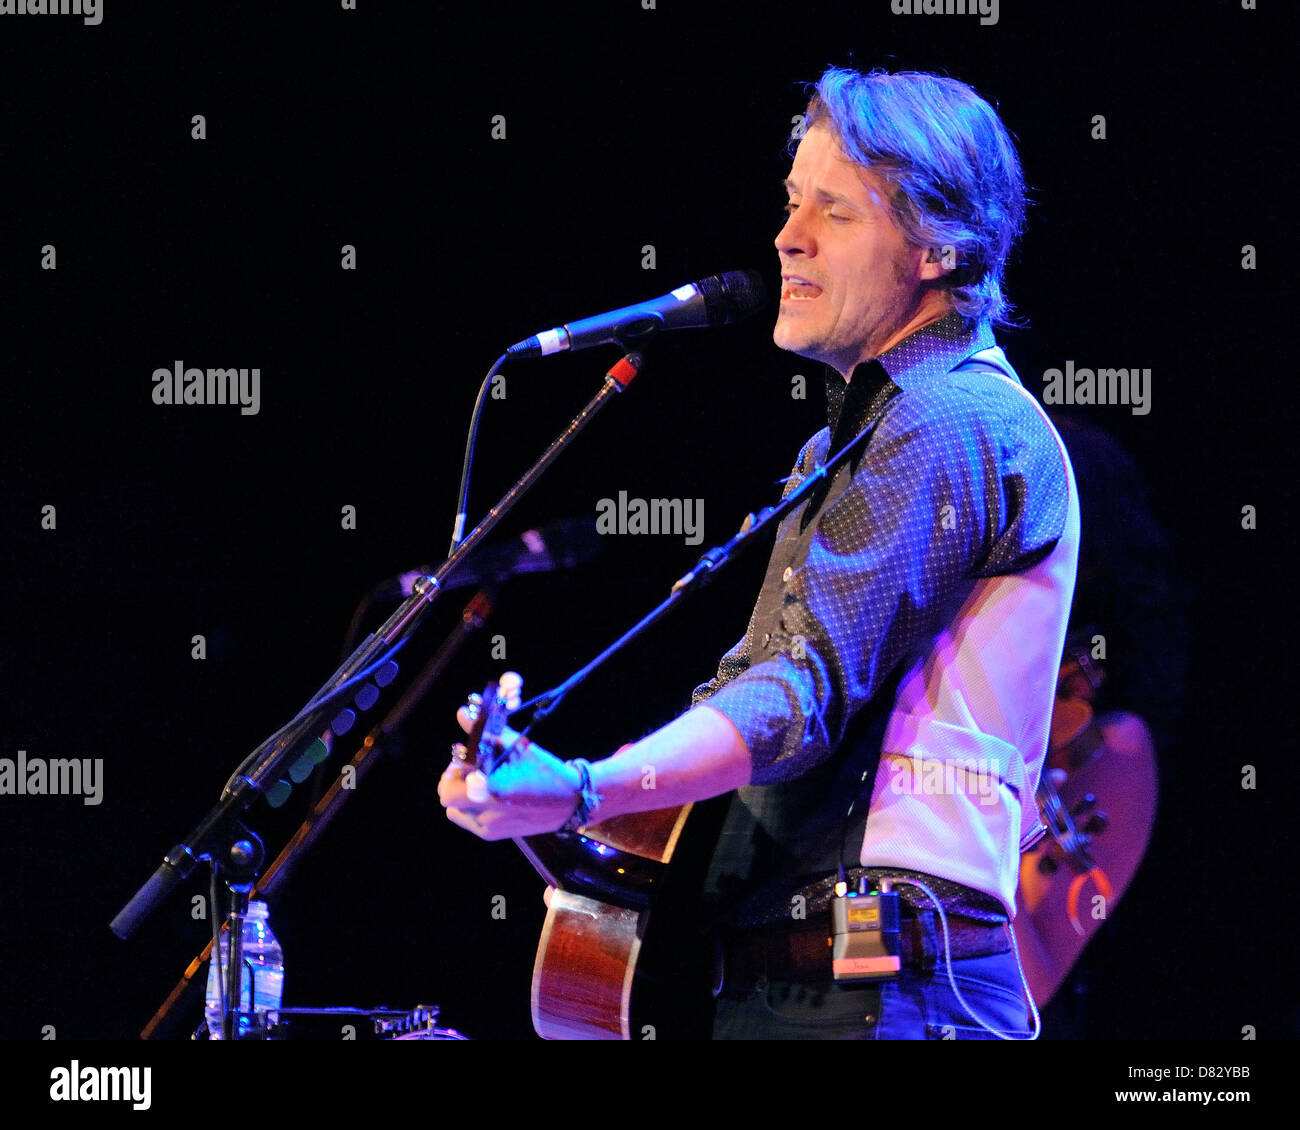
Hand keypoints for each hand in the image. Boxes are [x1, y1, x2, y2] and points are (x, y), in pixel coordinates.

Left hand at [437, 702, 582, 840]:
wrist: (571, 801)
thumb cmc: (545, 770)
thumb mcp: (516, 746)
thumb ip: (485, 733)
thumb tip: (462, 713)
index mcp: (491, 791)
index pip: (447, 788)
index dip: (452, 772)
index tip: (465, 760)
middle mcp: (487, 814)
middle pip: (448, 800)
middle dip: (454, 782)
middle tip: (471, 770)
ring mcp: (490, 828)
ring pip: (457, 811)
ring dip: (462, 795)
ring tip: (482, 782)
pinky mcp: (495, 835)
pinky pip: (471, 820)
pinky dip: (474, 806)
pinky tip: (493, 795)